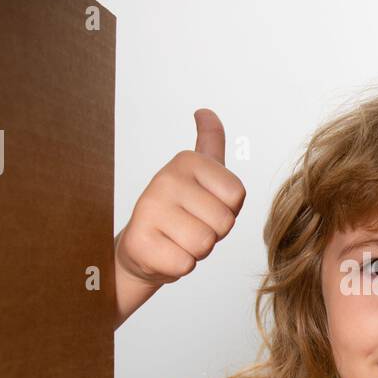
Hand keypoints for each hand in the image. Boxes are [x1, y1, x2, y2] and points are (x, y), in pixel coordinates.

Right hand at [114, 109, 244, 327]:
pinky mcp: (141, 243)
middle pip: (224, 222)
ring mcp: (149, 210)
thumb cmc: (178, 212)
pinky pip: (185, 264)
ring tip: (178, 239)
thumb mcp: (199, 174)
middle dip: (213, 233)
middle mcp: (165, 179)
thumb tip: (206, 112)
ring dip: (197, 250)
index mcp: (185, 161)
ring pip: (205, 244)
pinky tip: (165, 252)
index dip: (227, 210)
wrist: (141, 248)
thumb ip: (209, 142)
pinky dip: (179, 266)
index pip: (237, 196)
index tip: (205, 206)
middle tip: (190, 226)